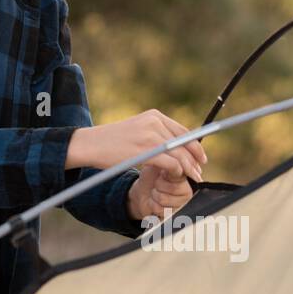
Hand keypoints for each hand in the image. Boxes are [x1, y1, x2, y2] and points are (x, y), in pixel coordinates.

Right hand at [67, 109, 206, 181]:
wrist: (90, 144)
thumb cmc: (112, 142)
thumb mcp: (137, 132)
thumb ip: (155, 135)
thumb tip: (173, 147)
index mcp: (154, 116)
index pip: (183, 131)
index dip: (195, 145)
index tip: (201, 158)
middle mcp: (155, 122)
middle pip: (185, 142)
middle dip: (196, 158)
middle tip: (200, 171)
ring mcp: (151, 135)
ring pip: (180, 153)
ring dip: (189, 168)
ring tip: (193, 178)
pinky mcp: (146, 150)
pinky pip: (171, 162)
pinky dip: (178, 171)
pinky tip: (177, 177)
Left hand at [127, 161, 194, 222]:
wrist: (141, 194)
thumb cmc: (151, 178)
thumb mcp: (157, 164)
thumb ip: (168, 161)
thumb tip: (176, 163)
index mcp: (187, 177)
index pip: (181, 175)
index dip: (167, 175)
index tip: (162, 174)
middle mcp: (187, 191)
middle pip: (173, 188)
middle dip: (159, 185)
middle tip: (158, 184)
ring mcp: (182, 205)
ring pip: (164, 199)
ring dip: (154, 196)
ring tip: (156, 193)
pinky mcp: (174, 216)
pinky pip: (160, 210)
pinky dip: (152, 205)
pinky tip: (155, 203)